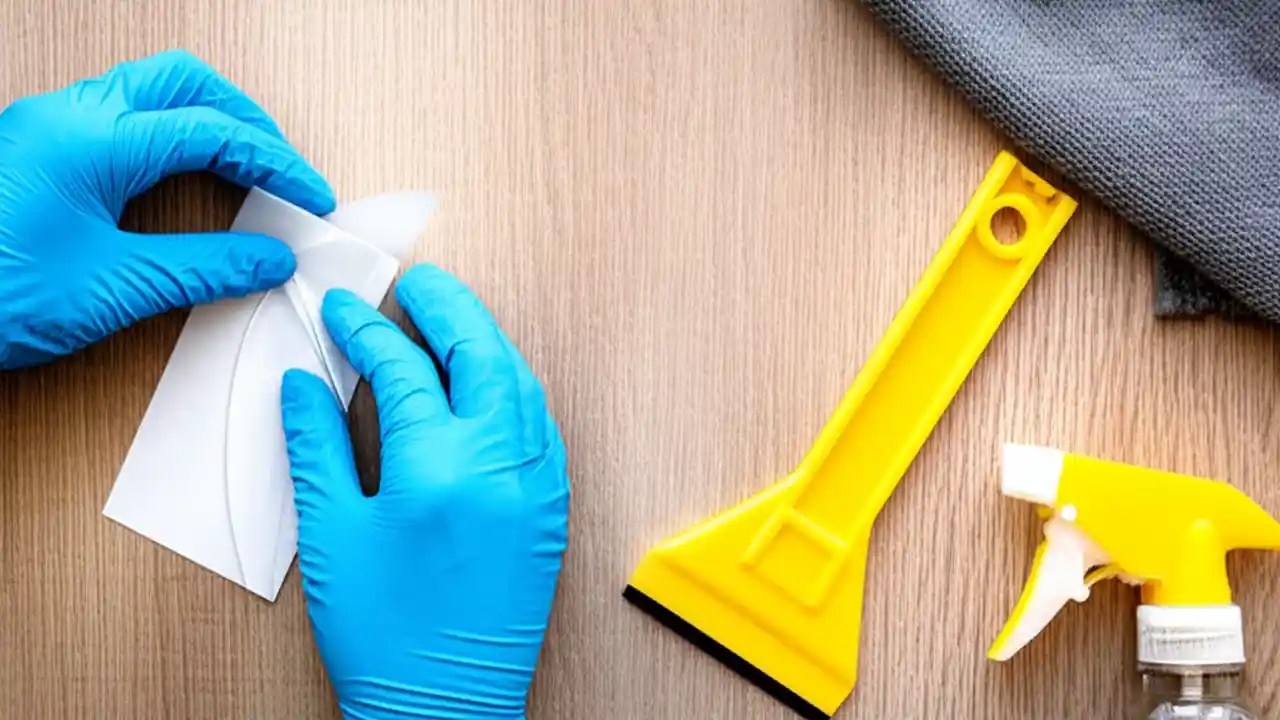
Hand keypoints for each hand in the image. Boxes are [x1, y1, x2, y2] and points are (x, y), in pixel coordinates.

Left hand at [0, 49, 333, 367]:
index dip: (275, 164)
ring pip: (150, 93)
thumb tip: (266, 259)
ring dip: (206, 124)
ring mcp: (49, 128)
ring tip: (245, 173)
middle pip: (185, 84)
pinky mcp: (38, 151)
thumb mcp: (112, 288)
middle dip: (245, 121)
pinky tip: (184, 184)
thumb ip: (202, 267)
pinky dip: (169, 140)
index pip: (213, 131)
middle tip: (282, 169)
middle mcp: (71, 116)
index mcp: (94, 138)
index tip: (310, 197)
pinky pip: (120, 120)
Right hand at [281, 264, 569, 719]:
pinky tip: (482, 381)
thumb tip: (302, 383)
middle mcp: (500, 465)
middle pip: (480, 351)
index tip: (340, 310)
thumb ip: (317, 447)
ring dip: (484, 339)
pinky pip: (538, 421)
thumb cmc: (384, 634)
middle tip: (412, 285)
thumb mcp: (332, 536)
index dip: (365, 329)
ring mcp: (536, 484)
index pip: (402, 366)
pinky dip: (510, 384)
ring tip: (445, 320)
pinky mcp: (551, 507)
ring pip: (520, 380)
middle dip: (446, 305)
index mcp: (438, 468)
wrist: (447, 706)